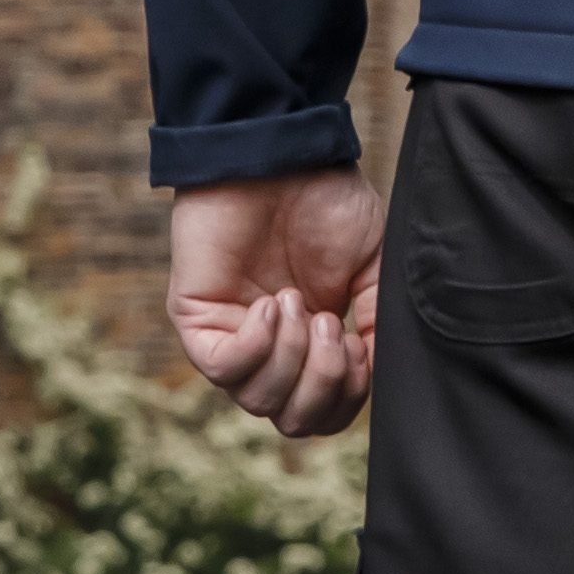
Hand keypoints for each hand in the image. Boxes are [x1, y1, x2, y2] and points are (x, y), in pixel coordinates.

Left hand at [169, 167, 389, 440]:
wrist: (283, 152)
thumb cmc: (325, 200)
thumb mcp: (372, 267)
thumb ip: (377, 324)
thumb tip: (377, 376)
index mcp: (311, 345)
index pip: (323, 414)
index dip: (347, 397)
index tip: (359, 344)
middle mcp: (270, 350)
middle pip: (292, 420)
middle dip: (322, 383)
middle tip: (331, 324)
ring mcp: (232, 337)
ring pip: (258, 401)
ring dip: (292, 355)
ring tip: (298, 299)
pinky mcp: (196, 320)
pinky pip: (222, 369)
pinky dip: (257, 343)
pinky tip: (272, 302)